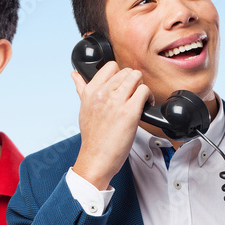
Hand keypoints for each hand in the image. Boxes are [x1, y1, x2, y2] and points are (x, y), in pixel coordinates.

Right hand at [71, 61, 152, 190]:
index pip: (110, 66)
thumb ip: (81, 89)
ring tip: (140, 99)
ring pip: (136, 77)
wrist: (96, 158)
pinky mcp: (129, 112)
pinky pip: (144, 91)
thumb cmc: (92, 138)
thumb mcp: (83, 109)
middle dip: (133, 82)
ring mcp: (116, 102)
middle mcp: (102, 93)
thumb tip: (75, 75)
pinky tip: (145, 106)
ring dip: (142, 87)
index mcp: (90, 91)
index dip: (120, 75)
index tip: (122, 85)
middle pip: (126, 71)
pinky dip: (148, 97)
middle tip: (133, 94)